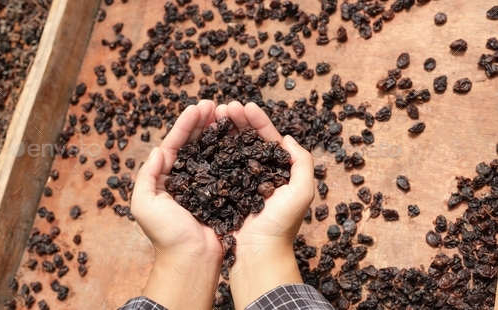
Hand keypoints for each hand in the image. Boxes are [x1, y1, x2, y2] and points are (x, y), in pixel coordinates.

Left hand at [132, 100, 221, 308]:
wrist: (191, 260)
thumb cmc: (166, 235)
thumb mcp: (144, 204)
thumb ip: (147, 176)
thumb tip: (158, 150)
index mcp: (165, 178)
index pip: (174, 144)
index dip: (185, 124)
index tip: (198, 107)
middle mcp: (185, 178)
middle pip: (194, 143)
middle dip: (203, 122)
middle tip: (215, 104)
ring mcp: (205, 185)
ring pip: (211, 151)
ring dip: (218, 132)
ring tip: (227, 113)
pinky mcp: (221, 193)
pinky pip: (227, 167)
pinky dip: (231, 151)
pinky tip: (238, 137)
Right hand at [214, 101, 313, 308]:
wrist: (257, 253)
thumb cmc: (281, 224)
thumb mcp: (302, 190)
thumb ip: (302, 162)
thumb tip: (287, 139)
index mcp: (278, 171)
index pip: (268, 138)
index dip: (257, 120)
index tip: (245, 105)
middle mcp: (259, 173)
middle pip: (247, 139)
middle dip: (237, 120)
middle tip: (224, 106)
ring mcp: (239, 182)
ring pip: (230, 149)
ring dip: (223, 131)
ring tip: (212, 116)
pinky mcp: (223, 191)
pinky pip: (217, 167)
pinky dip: (212, 151)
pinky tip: (203, 138)